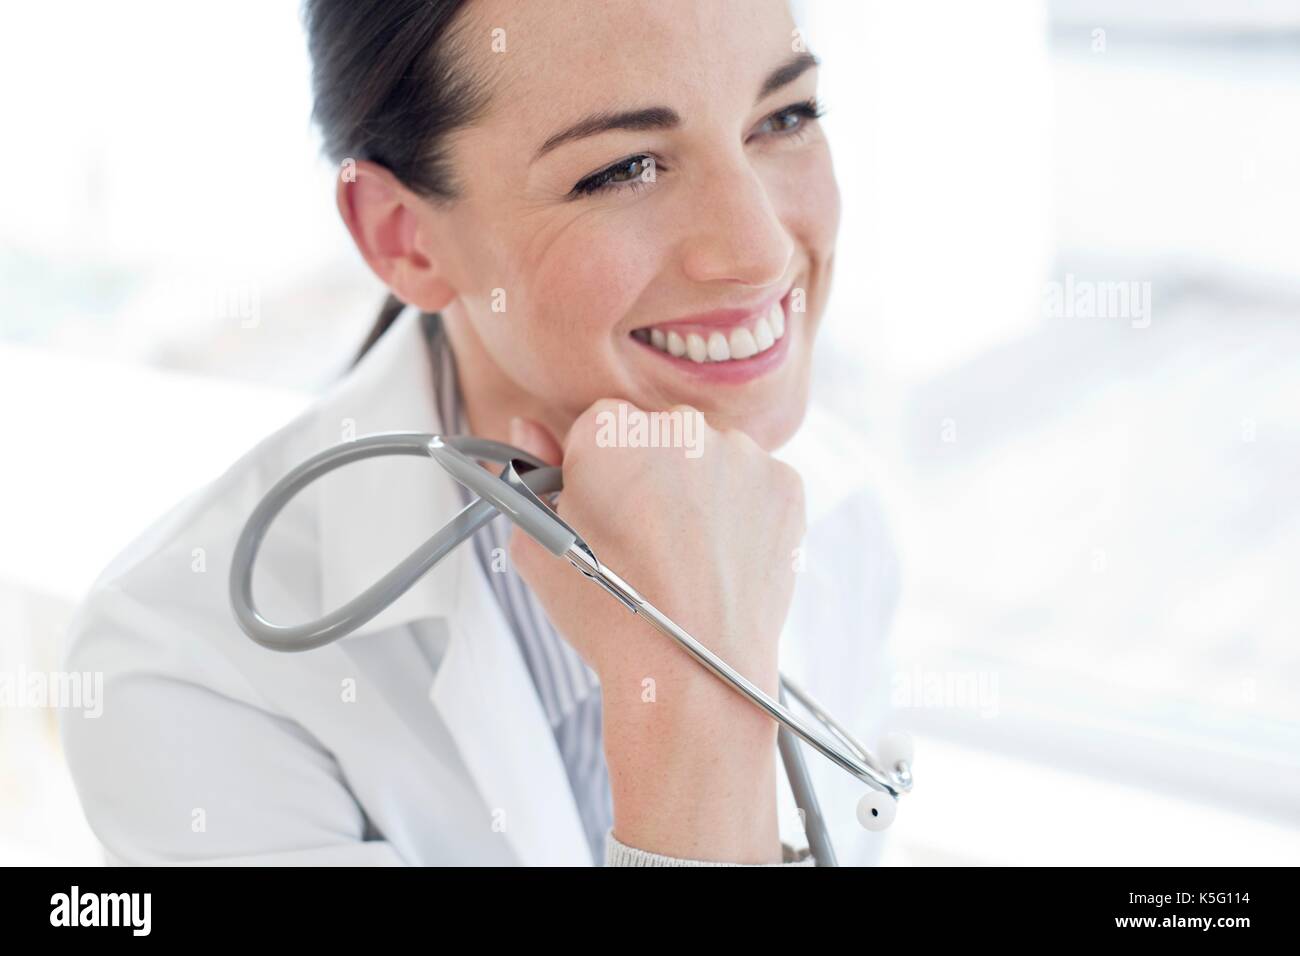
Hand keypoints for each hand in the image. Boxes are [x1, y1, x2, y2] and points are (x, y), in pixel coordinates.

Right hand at [506, 399, 806, 862]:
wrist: (691, 673)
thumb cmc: (609, 616)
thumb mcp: (538, 547)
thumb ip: (528, 477)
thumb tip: (532, 430)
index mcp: (609, 431)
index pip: (599, 425)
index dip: (598, 471)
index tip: (604, 508)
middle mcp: (679, 428)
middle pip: (659, 435)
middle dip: (652, 473)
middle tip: (648, 538)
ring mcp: (739, 453)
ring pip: (712, 456)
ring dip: (702, 489)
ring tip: (690, 556)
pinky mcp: (785, 484)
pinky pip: (756, 482)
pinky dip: (744, 510)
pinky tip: (724, 557)